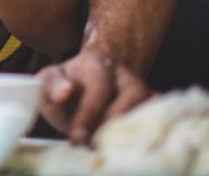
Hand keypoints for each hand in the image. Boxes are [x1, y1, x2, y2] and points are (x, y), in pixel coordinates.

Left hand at [38, 48, 153, 143]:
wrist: (82, 89)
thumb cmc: (64, 87)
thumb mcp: (48, 81)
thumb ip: (50, 86)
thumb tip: (63, 95)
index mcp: (97, 61)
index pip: (100, 85)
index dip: (88, 113)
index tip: (75, 137)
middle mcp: (125, 74)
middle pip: (132, 95)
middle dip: (109, 125)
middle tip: (90, 144)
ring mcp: (143, 90)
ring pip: (149, 108)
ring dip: (126, 131)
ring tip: (103, 147)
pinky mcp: (154, 109)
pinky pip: (159, 121)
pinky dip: (144, 135)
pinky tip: (122, 147)